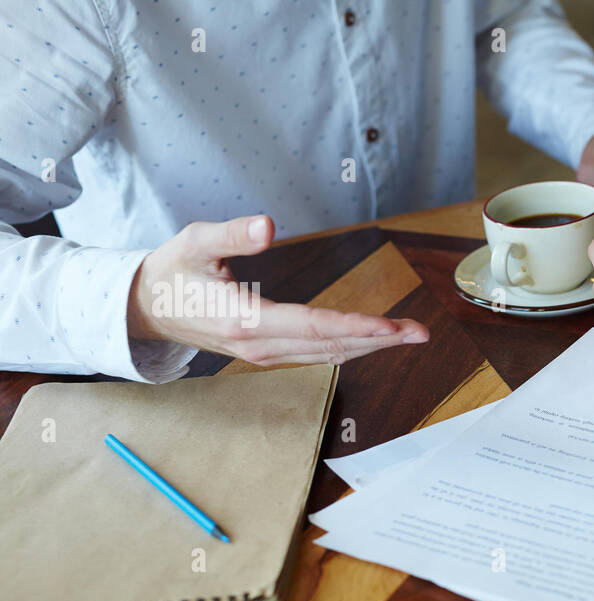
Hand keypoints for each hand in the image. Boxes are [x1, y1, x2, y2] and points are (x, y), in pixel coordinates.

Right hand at [126, 215, 428, 364]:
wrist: (144, 308)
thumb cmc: (170, 271)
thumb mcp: (192, 242)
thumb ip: (230, 234)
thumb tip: (268, 225)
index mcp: (243, 320)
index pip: (312, 326)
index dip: (356, 326)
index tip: (393, 325)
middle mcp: (259, 345)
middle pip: (331, 346)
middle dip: (380, 340)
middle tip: (420, 333)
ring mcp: (264, 353)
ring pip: (328, 355)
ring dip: (371, 347)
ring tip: (408, 335)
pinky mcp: (268, 352)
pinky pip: (317, 354)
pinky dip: (350, 348)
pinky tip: (374, 340)